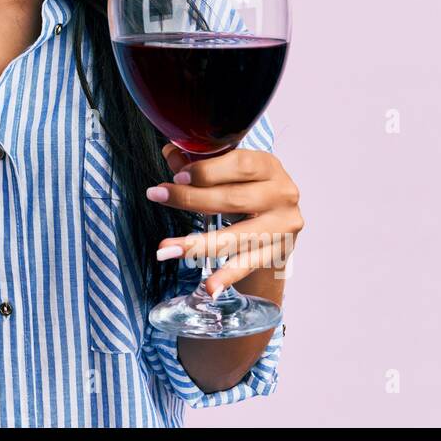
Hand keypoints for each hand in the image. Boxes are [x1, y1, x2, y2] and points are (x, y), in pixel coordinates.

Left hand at [149, 143, 303, 296]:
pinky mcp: (280, 252)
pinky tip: (209, 288)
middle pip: (233, 199)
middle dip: (191, 200)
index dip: (207, 171)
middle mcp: (282, 193)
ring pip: (237, 236)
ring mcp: (284, 225)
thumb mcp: (228, 170)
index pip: (239, 165)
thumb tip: (170, 152)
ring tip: (164, 250)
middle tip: (156, 197)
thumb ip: (200, 163)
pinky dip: (229, 276)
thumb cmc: (246, 188)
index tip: (177, 177)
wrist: (277, 219)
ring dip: (198, 244)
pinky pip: (249, 265)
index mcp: (269, 166)